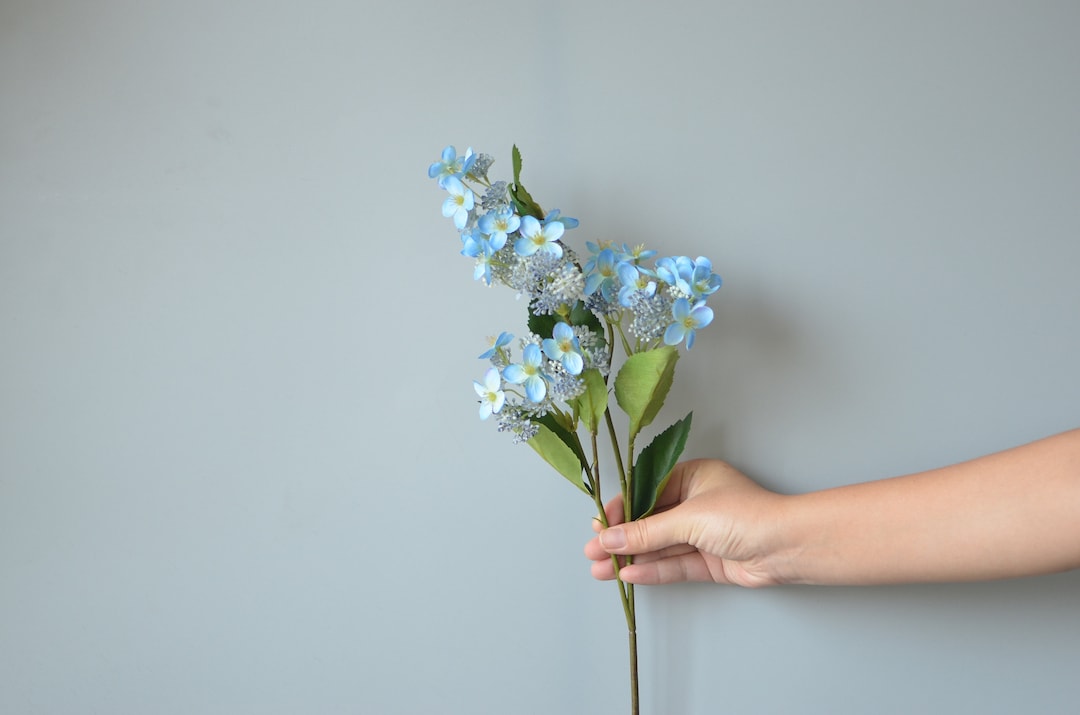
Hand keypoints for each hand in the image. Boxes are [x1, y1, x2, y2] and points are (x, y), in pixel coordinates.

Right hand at [584, 459, 790, 586]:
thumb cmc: (746, 516)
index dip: (620, 509)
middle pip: (650, 521)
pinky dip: (651, 569)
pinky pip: (674, 564)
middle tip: (592, 551)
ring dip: (630, 557)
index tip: (598, 525)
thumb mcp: (689, 518)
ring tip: (599, 569)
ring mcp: (703, 533)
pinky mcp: (709, 560)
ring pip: (659, 546)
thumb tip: (610, 538)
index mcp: (692, 477)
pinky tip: (628, 574)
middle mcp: (696, 503)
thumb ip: (647, 531)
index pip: (646, 491)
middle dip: (620, 537)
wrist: (788, 547)